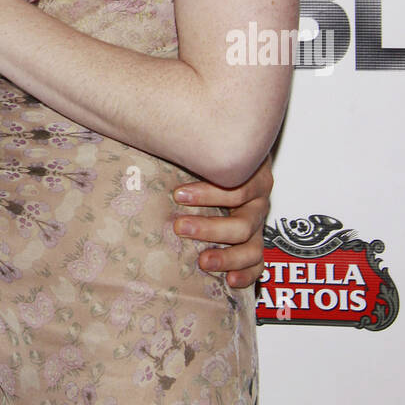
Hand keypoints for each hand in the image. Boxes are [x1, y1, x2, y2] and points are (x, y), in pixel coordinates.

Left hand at [172, 153, 272, 288]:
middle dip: (210, 226)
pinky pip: (258, 263)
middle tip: (180, 227)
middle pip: (243, 221)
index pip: (238, 185)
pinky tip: (230, 281)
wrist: (233, 157)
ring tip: (203, 261)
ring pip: (252, 246)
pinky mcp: (256, 244)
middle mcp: (258, 201)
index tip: (178, 195)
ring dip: (228, 256)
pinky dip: (246, 274)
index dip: (209, 192)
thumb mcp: (203, 144)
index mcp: (252, 173)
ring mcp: (258, 224)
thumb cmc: (211, 152)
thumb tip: (146, 123)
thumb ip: (185, 140)